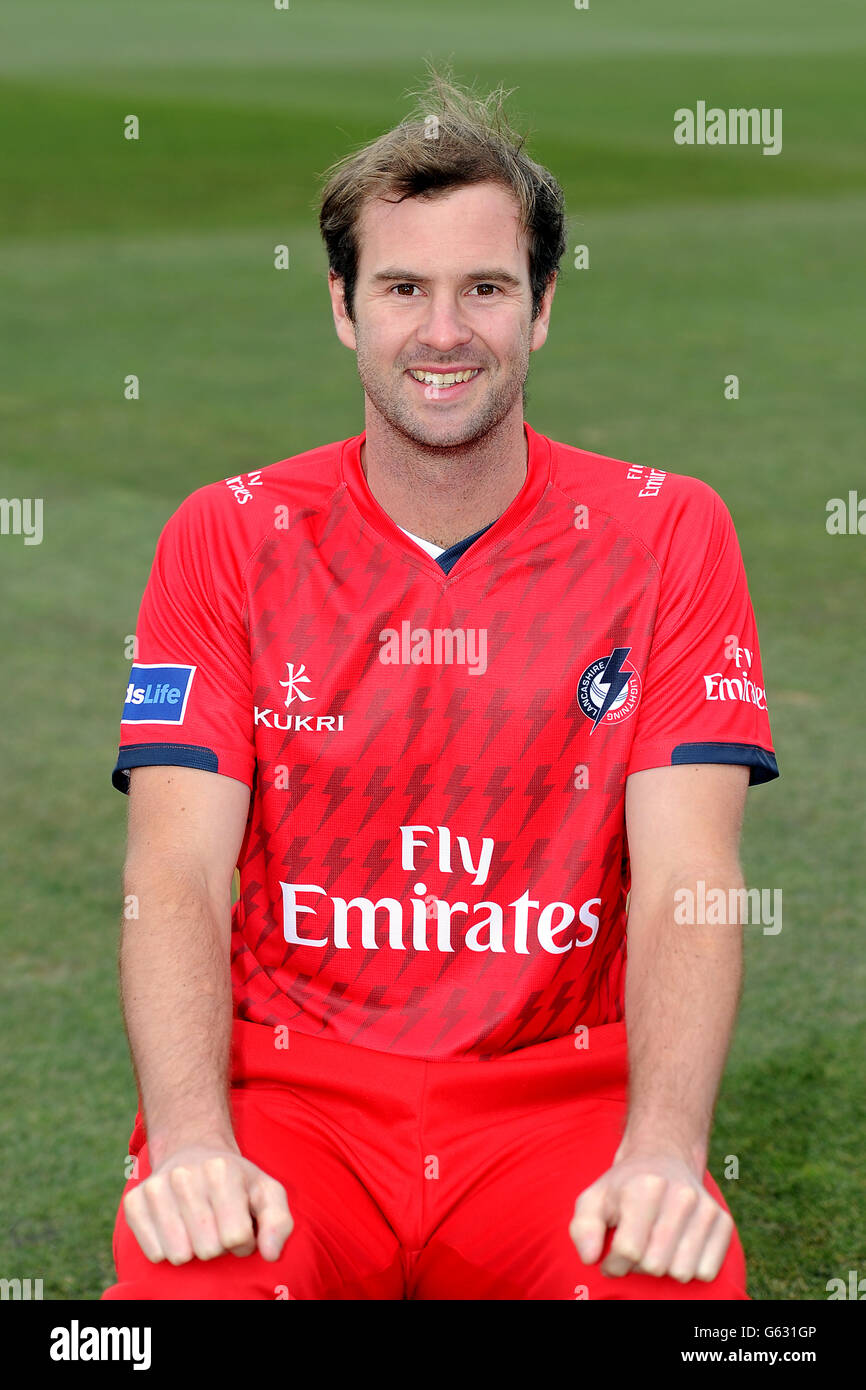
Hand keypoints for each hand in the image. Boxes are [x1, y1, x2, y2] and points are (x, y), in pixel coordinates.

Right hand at [123, 1143, 293, 1264]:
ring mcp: (156, 1186)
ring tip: (197, 1225)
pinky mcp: (134, 1201)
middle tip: (217, 1223)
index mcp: (222, 1170)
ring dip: (193, 1249)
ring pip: (179, 1255)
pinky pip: (154, 1254)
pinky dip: (167, 1248)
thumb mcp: (266, 1193)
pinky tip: (175, 1226)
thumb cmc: (236, 1182)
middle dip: (217, 1245)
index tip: (240, 1224)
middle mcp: (185, 1175)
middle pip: (208, 1250)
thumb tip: (270, 1254)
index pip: (235, 1238)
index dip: (243, 1241)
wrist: (194, 1152)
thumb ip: (279, 1222)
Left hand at [569, 1150, 733, 1282]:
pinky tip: (678, 1246)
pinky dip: (689, 1267)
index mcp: (644, 1187)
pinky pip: (706, 1272)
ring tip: (655, 1245)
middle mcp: (680, 1195)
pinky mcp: (723, 1222)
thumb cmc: (623, 1187)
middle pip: (655, 1266)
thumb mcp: (593, 1199)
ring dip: (664, 1268)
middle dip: (638, 1265)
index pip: (628, 1250)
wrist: (662, 1158)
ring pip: (682, 1272)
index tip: (611, 1256)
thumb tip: (590, 1258)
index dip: (614, 1263)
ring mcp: (705, 1208)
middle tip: (635, 1246)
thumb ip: (583, 1228)